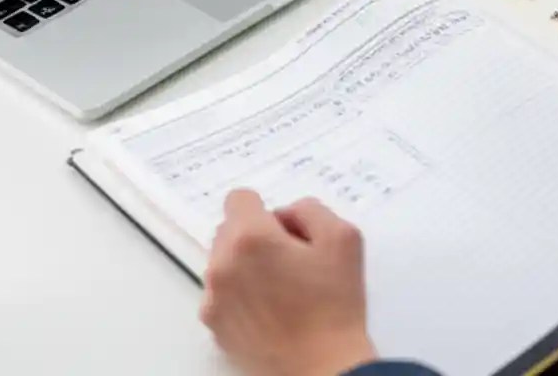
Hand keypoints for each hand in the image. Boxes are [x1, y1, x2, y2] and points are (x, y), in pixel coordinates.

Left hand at [201, 191, 376, 375]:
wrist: (324, 367)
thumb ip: (310, 209)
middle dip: (255, 237)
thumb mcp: (343, 238)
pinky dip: (239, 296)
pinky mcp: (215, 326)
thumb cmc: (335, 306)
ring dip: (244, 265)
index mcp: (251, 238)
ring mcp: (214, 298)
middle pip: (228, 230)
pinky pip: (220, 295)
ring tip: (280, 289)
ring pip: (222, 262)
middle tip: (290, 261)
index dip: (266, 210)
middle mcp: (222, 265)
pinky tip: (269, 311)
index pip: (239, 198)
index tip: (284, 232)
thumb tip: (286, 215)